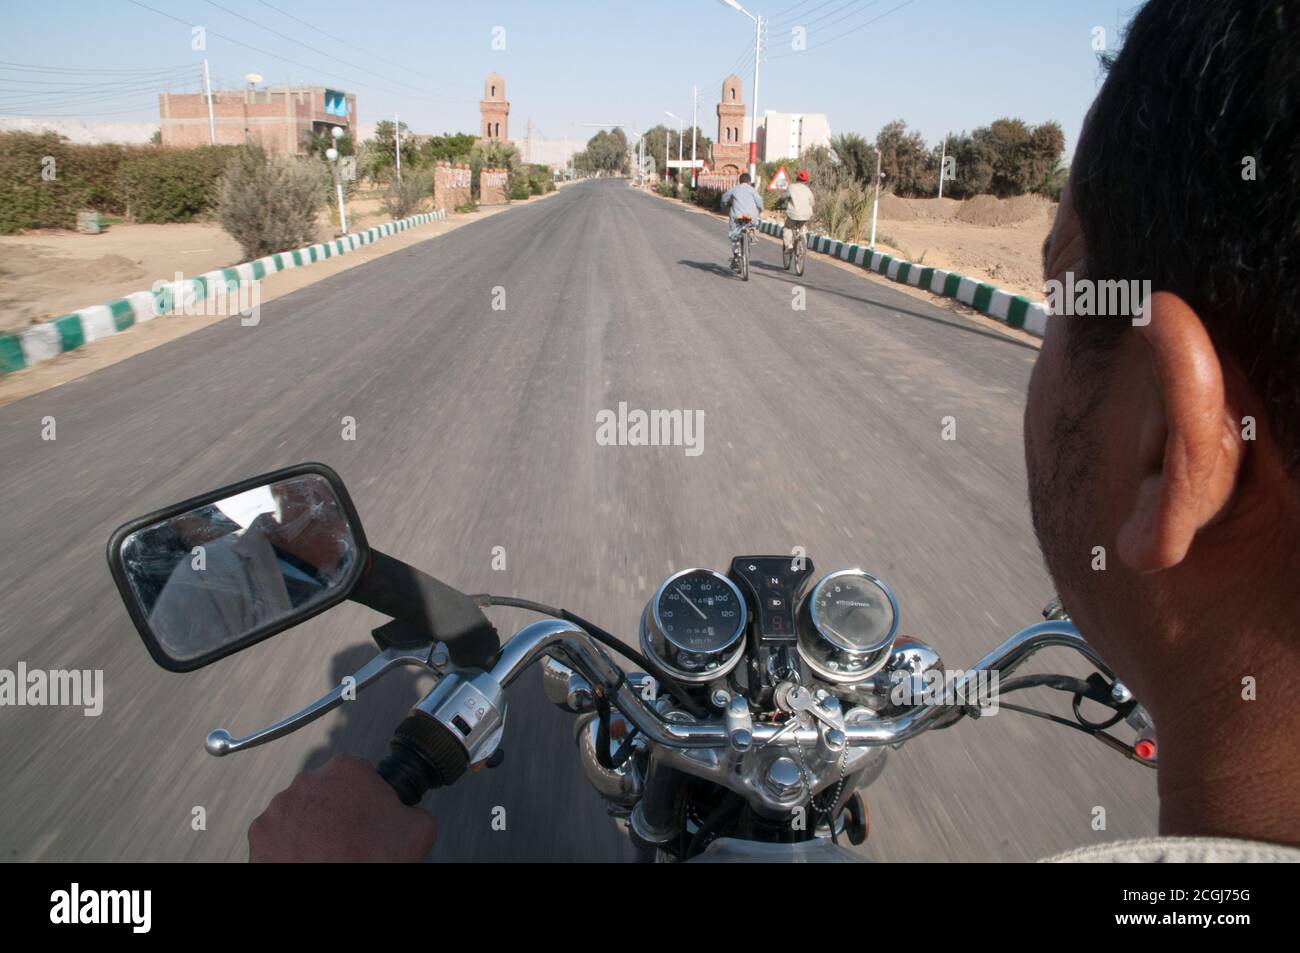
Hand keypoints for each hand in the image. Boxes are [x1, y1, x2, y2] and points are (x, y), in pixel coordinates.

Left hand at [248, 754, 437, 861]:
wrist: (335, 897)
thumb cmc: (374, 861)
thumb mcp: (418, 828)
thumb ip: (412, 807)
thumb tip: (405, 811)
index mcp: (348, 769)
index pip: (359, 774)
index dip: (366, 798)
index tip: (368, 818)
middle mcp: (309, 780)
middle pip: (326, 790)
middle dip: (335, 810)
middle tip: (349, 839)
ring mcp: (280, 806)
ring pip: (299, 810)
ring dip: (310, 826)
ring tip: (327, 854)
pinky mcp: (260, 833)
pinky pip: (277, 833)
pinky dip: (288, 845)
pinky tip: (307, 860)